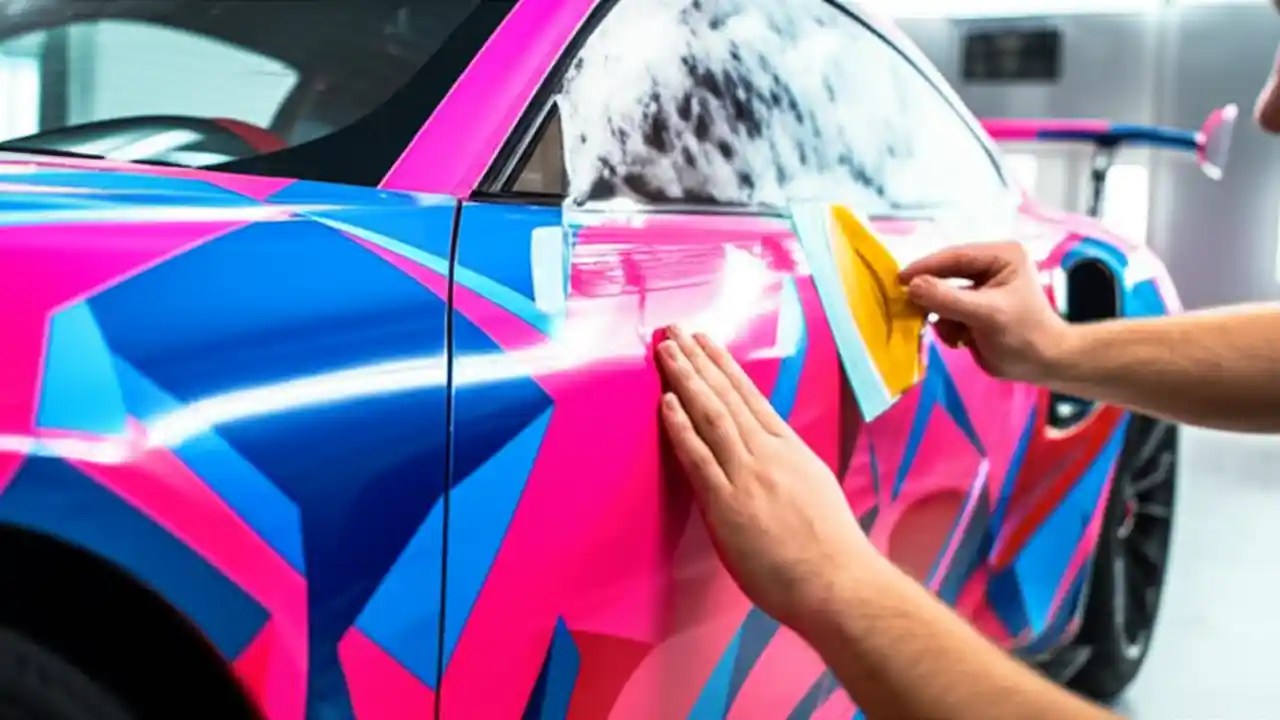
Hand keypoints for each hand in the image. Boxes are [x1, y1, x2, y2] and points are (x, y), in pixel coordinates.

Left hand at [655, 325, 875, 636]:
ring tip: (665, 348)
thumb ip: (789, 470)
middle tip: (674, 328)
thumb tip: (774, 458)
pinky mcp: (728, 504)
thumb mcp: (816, 491)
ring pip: (712, 415)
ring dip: (686, 379)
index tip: (705, 341)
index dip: (724, 367)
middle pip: (727, 396)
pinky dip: (681, 427)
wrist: (839, 583)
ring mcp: (748, 476)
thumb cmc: (832, 551)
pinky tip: (666, 401)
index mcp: (791, 450)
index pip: (752, 398)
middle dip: (698, 359)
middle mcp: (768, 454)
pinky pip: (699, 457)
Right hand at [898, 241, 1071, 382]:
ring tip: (952, 333)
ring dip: (942, 315)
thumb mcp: (986, 315)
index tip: (899, 279)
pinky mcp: (974, 307)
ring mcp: (981, 287)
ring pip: (942, 294)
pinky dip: (947, 326)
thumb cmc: (1023, 336)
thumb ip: (948, 299)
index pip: (955, 256)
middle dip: (932, 294)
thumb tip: (911, 286)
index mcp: (1001, 255)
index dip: (926, 267)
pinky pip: (947, 310)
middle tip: (907, 306)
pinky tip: (961, 340)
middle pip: (946, 274)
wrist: (1043, 365)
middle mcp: (990, 265)